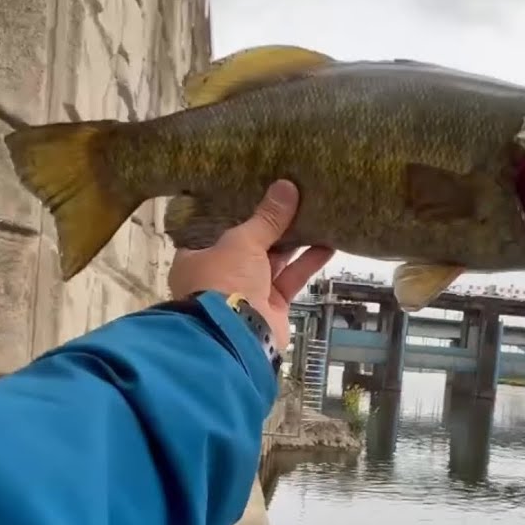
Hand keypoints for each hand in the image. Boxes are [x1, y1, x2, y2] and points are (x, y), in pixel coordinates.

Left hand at [168, 180, 334, 351]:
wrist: (236, 337)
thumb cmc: (224, 281)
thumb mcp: (242, 241)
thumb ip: (267, 218)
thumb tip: (286, 186)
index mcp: (197, 258)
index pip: (216, 230)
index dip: (237, 212)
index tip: (258, 193)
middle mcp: (220, 275)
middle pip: (249, 245)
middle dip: (272, 226)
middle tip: (293, 200)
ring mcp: (246, 292)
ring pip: (273, 261)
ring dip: (294, 242)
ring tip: (315, 216)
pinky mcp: (271, 308)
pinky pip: (290, 280)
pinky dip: (307, 263)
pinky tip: (327, 244)